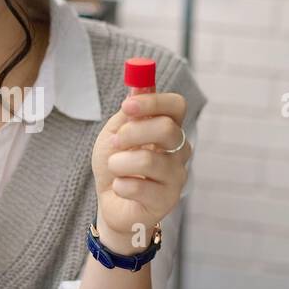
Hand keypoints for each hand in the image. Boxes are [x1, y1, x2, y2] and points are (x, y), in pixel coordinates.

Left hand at [91, 91, 191, 254]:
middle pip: (166, 129)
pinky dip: (120, 185)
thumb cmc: (116, 166)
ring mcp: (176, 176)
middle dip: (132, 133)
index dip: (153, 102)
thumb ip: (129, 113)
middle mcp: (179, 150)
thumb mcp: (115, 133)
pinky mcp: (167, 200)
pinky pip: (139, 186)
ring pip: (149, 160)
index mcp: (168, 129)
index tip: (127, 106)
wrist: (110, 203)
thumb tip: (139, 84)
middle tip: (115, 143)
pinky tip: (121, 188)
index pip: (176, 106)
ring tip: (115, 168)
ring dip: (119, 163)